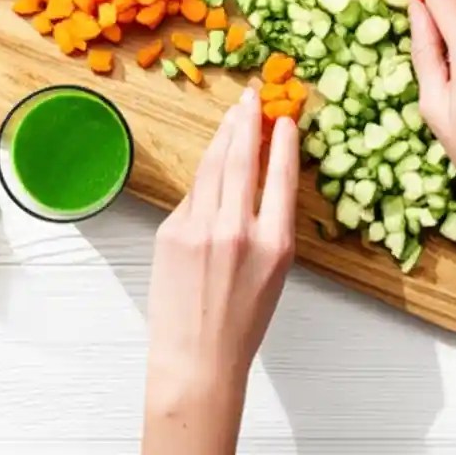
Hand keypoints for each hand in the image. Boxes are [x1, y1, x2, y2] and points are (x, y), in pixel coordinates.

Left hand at [142, 88, 299, 454]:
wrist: (197, 359)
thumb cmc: (242, 323)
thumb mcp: (275, 272)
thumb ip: (268, 224)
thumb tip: (254, 176)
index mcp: (275, 244)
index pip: (280, 175)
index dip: (283, 141)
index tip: (285, 118)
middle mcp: (236, 231)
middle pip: (242, 158)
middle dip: (247, 121)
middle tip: (252, 96)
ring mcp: (199, 229)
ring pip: (213, 167)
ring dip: (223, 135)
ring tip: (233, 113)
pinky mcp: (170, 232)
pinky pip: (192, 194)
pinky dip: (204, 176)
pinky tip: (211, 161)